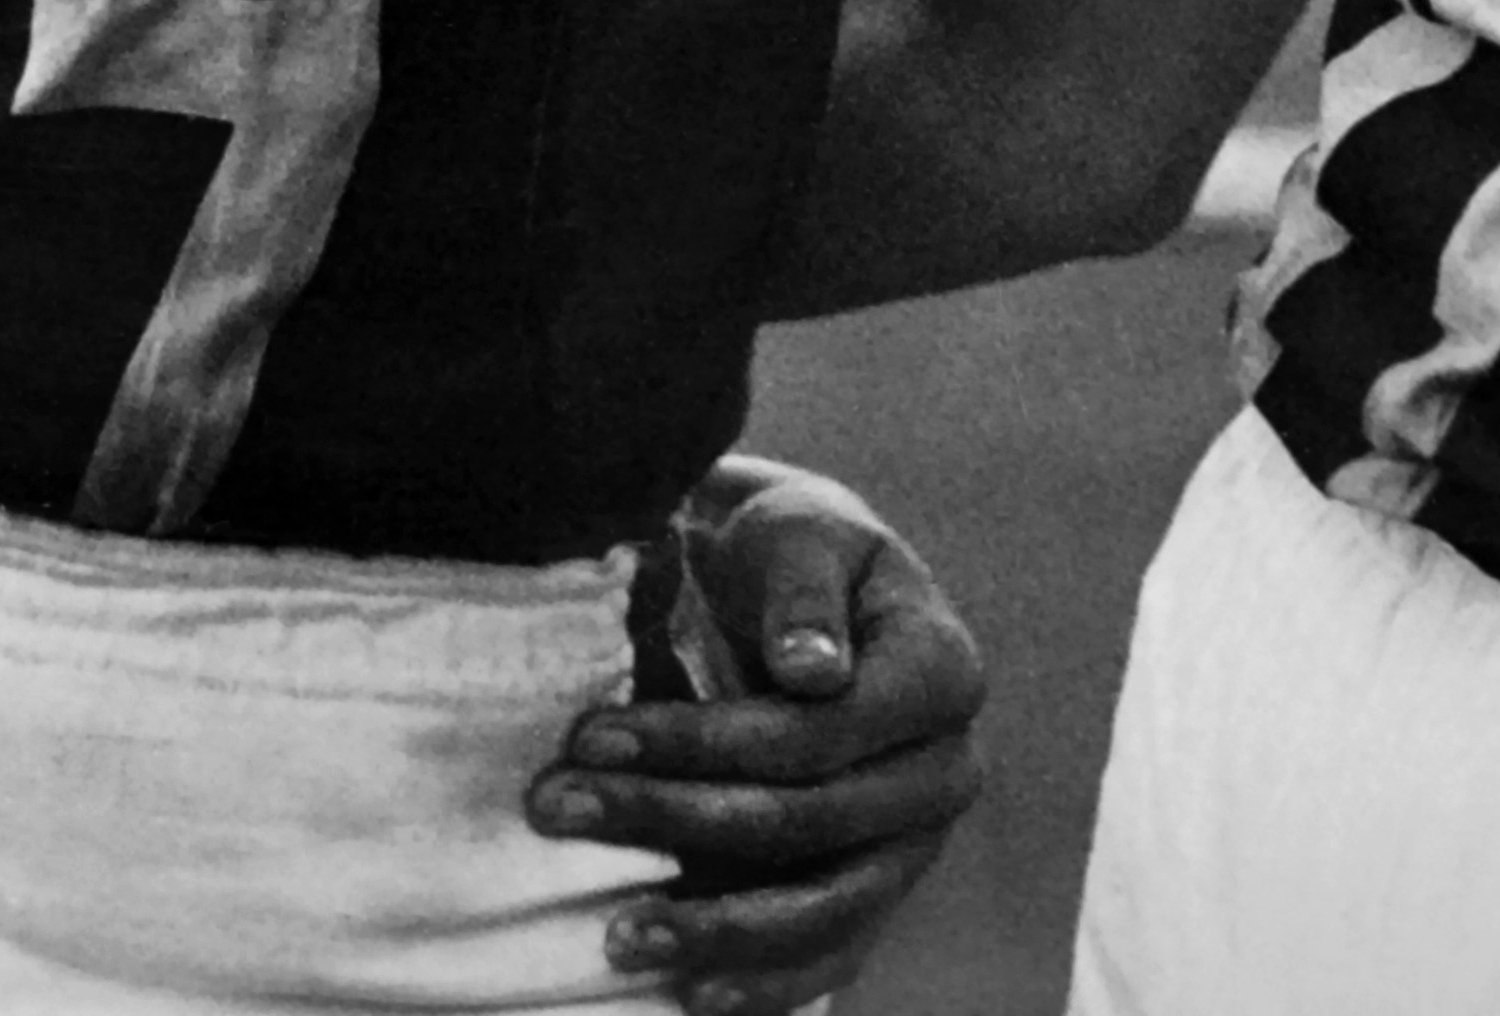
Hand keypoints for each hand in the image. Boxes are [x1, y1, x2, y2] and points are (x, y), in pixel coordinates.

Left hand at [534, 458, 990, 1014]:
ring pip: (821, 908)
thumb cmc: (796, 547)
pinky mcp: (877, 888)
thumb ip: (804, 592)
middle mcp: (944, 770)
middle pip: (805, 821)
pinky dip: (764, 984)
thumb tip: (812, 671)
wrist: (806, 585)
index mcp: (940, 672)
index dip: (702, 743)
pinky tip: (691, 999)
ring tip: (617, 936)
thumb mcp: (804, 531)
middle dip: (671, 819)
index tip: (592, 736)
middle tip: (556, 807)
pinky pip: (833, 954)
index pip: (816, 733)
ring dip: (714, 929)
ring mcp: (913, 841)